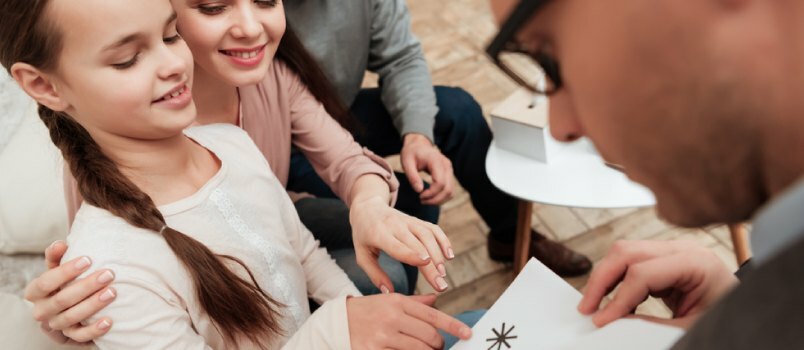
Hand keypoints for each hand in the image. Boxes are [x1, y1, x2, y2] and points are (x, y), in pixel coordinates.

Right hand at [24, 241, 115, 344]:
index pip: (45, 282)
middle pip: (62, 300)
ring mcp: (56, 324)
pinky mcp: (70, 335)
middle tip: (109, 274)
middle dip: (86, 286)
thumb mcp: (58, 267)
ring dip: (93, 305)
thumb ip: (56, 255)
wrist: (70, 302)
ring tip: (112, 292)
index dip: (65, 271)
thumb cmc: (65, 279)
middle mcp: (42, 310)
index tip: (88, 259)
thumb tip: (60, 244)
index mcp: (36, 292)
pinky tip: (109, 321)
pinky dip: (94, 329)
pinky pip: (81, 336)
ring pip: (71, 317)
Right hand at [347, 293, 471, 348]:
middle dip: (438, 344)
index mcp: (397, 302)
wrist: (335, 324)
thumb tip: (437, 299)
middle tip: (438, 347)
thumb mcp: (388, 301)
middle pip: (430, 336)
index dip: (453, 326)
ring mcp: (383, 337)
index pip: (433, 316)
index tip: (467, 333)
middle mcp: (392, 318)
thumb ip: (414, 303)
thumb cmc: (365, 312)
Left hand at [350, 196, 453, 292]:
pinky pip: (433, 228)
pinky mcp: (417, 220)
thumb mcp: (361, 255)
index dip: (411, 254)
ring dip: (438, 254)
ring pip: (427, 235)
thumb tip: (389, 293)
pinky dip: (443, 240)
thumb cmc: (363, 235)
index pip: (397, 245)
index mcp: (378, 234)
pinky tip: (449, 255)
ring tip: (443, 274)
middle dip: (431, 265)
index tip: (425, 263)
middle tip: (441, 285)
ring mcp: (408, 221)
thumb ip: (375, 274)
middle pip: (417, 245)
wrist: (368, 208)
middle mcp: (396, 225)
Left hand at [401, 133, 453, 204]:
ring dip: (439, 200)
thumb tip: (419, 191)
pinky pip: (449, 189)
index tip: (419, 195)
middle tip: (421, 200)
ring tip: (425, 200)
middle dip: (435, 199)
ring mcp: (449, 170)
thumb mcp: (406, 162)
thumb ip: (412, 176)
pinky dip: (442, 197)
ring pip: (451, 191)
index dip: (431, 193)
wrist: (418, 145)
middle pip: (448, 189)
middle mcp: (446, 166)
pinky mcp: (449, 174)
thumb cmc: (411, 153)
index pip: (440, 182)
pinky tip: (430, 197)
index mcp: (436, 161)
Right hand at [577, 240, 737, 328]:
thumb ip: (652, 324)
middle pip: (626, 252)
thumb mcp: (691, 327)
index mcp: (696, 262)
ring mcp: (672, 252)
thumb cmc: (729, 318)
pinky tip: (612, 301)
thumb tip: (615, 322)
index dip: (617, 298)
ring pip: (624, 253)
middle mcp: (682, 249)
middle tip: (587, 307)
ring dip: (606, 278)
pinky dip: (617, 281)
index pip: (641, 273)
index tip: (602, 320)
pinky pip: (632, 263)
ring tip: (595, 305)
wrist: (746, 314)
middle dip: (602, 280)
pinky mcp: (665, 261)